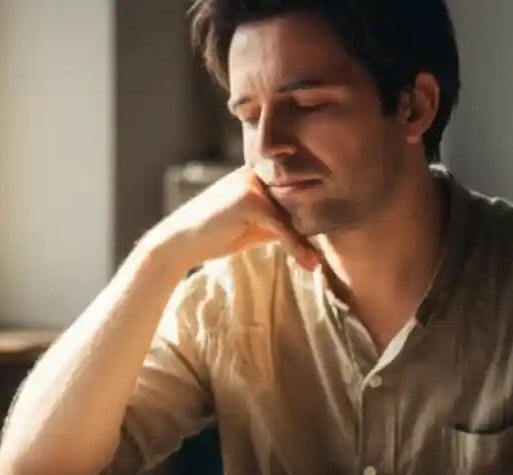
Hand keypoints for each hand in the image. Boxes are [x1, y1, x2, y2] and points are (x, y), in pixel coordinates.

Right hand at [152, 167, 319, 271]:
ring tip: (315, 264)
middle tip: (328, 249)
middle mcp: (256, 172)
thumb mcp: (257, 227)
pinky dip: (295, 247)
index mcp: (258, 173)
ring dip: (305, 241)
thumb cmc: (217, 235)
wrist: (180, 242)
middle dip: (314, 222)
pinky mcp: (249, 201)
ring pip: (290, 213)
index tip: (332, 225)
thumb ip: (282, 222)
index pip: (293, 188)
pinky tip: (308, 264)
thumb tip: (315, 230)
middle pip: (296, 198)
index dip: (312, 206)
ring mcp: (252, 184)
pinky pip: (280, 226)